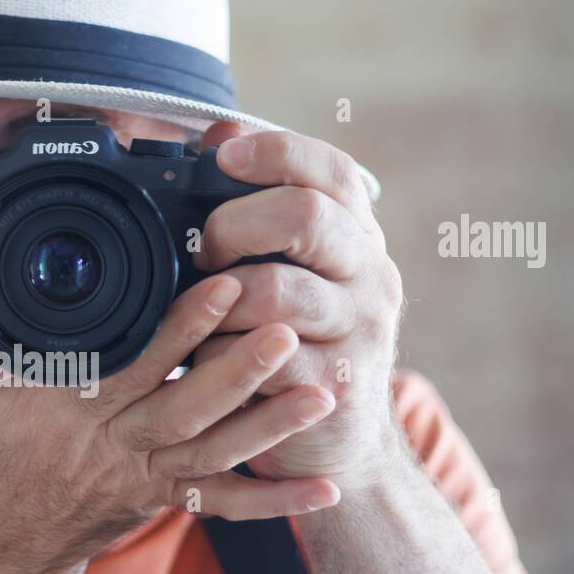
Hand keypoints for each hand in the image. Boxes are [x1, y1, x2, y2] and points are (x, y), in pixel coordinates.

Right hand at [0, 270, 340, 573]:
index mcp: (67, 417)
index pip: (136, 367)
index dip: (181, 329)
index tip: (222, 287)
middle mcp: (115, 450)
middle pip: (191, 409)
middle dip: (243, 372)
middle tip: (292, 331)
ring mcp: (143, 481)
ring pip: (217, 452)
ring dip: (271, 426)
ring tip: (325, 393)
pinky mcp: (158, 501)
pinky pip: (222, 505)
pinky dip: (273, 500)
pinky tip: (323, 492)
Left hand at [193, 124, 405, 491]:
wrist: (338, 442)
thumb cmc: (299, 344)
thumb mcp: (293, 271)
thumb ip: (262, 208)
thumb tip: (219, 131)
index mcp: (359, 237)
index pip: (331, 171)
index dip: (275, 152)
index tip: (222, 155)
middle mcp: (371, 276)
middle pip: (305, 217)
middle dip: (233, 225)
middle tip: (202, 251)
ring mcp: (359, 333)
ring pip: (276, 291)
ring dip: (221, 299)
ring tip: (204, 314)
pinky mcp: (334, 388)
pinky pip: (260, 357)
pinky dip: (219, 354)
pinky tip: (209, 359)